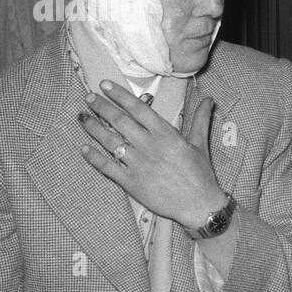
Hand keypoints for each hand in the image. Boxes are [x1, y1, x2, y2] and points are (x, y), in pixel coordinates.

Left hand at [79, 81, 225, 230]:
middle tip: (89, 98)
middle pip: (119, 121)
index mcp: (166, 134)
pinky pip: (107, 167)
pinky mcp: (131, 182)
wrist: (199, 205)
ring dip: (93, 128)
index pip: (138, 109)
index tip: (104, 85)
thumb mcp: (200, 143)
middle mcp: (149, 146)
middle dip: (101, 107)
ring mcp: (138, 164)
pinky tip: (84, 148)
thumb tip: (209, 99)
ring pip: (110, 141)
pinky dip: (94, 157)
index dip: (119, 95)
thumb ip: (200, 119)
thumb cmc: (201, 174)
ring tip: (82, 117)